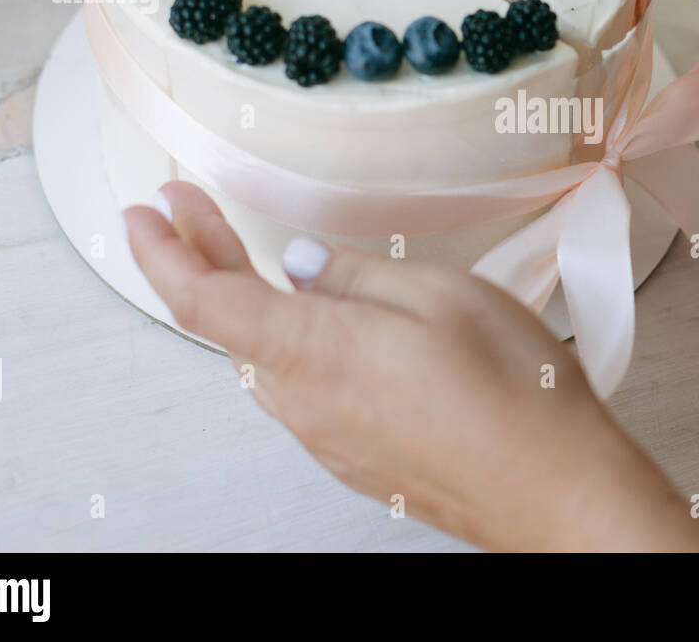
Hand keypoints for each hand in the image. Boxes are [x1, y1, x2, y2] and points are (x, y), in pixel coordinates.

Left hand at [124, 181, 698, 551]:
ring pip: (265, 356)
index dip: (163, 251)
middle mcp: (303, 402)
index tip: (145, 211)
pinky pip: (302, 386)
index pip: (202, 298)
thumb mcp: (437, 295)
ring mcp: (327, 435)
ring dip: (245, 298)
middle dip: (201, 257)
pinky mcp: (355, 453)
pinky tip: (313, 319)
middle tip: (188, 209)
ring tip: (248, 253)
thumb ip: (353, 274)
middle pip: (228, 324)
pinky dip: (286, 340)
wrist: (553, 489)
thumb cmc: (510, 394)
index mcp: (311, 352)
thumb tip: (299, 266)